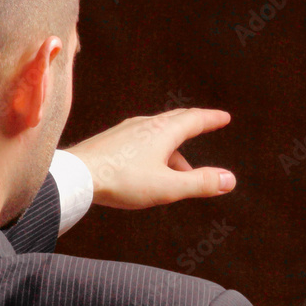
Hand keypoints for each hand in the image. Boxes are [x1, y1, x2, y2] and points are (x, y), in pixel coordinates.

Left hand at [65, 108, 235, 209]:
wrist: (75, 175)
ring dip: (174, 148)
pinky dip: (155, 150)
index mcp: (163, 132)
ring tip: (180, 171)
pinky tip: (149, 166)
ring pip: (157, 132)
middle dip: (193, 124)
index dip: (211, 119)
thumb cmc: (123, 181)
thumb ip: (200, 183)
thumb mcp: (168, 187)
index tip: (224, 117)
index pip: (194, 119)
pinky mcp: (111, 140)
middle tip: (205, 125)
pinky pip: (140, 139)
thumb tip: (230, 179)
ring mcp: (126, 130)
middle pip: (175, 120)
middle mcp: (145, 124)